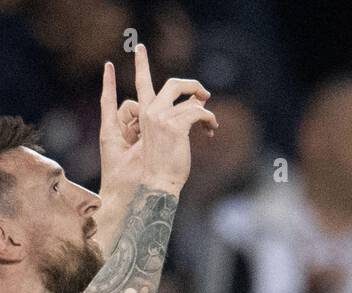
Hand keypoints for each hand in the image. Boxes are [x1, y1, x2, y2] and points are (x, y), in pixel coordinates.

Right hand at [129, 42, 216, 194]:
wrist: (157, 185)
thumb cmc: (161, 168)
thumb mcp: (166, 138)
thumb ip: (177, 118)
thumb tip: (197, 103)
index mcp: (144, 115)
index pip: (142, 84)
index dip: (141, 64)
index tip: (139, 48)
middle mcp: (151, 112)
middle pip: (173, 84)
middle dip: (191, 85)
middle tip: (203, 93)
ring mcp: (162, 118)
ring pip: (192, 101)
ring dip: (206, 111)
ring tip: (210, 124)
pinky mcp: (175, 126)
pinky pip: (200, 112)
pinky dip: (209, 120)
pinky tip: (211, 131)